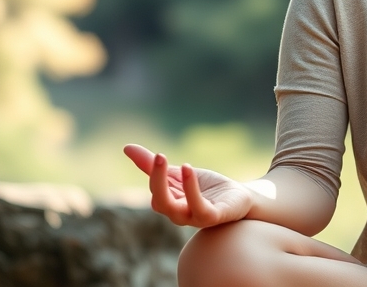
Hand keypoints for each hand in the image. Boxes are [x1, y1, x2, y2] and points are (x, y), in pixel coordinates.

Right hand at [123, 144, 253, 227]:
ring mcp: (195, 217)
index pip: (155, 192)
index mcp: (171, 203)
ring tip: (174, 162)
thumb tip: (126, 148)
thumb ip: (153, 165)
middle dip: (156, 180)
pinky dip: (191, 189)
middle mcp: (179, 214)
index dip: (152, 173)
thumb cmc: (208, 188)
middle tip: (158, 156)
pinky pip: (198, 207)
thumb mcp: (180, 173)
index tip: (156, 154)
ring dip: (170, 185)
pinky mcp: (212, 217)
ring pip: (173, 209)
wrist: (240, 197)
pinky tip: (189, 169)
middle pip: (159, 202)